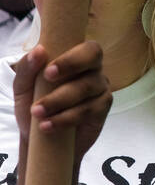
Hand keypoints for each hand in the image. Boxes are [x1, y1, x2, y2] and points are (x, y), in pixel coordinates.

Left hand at [13, 41, 111, 162]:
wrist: (40, 138)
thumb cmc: (34, 104)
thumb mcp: (23, 87)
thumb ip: (27, 67)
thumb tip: (39, 51)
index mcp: (76, 58)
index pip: (85, 47)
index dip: (71, 57)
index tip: (48, 71)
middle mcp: (93, 70)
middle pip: (94, 58)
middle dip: (71, 67)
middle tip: (47, 80)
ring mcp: (100, 89)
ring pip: (87, 88)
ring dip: (60, 100)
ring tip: (38, 113)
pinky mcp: (101, 110)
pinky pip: (88, 110)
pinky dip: (66, 118)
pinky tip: (49, 125)